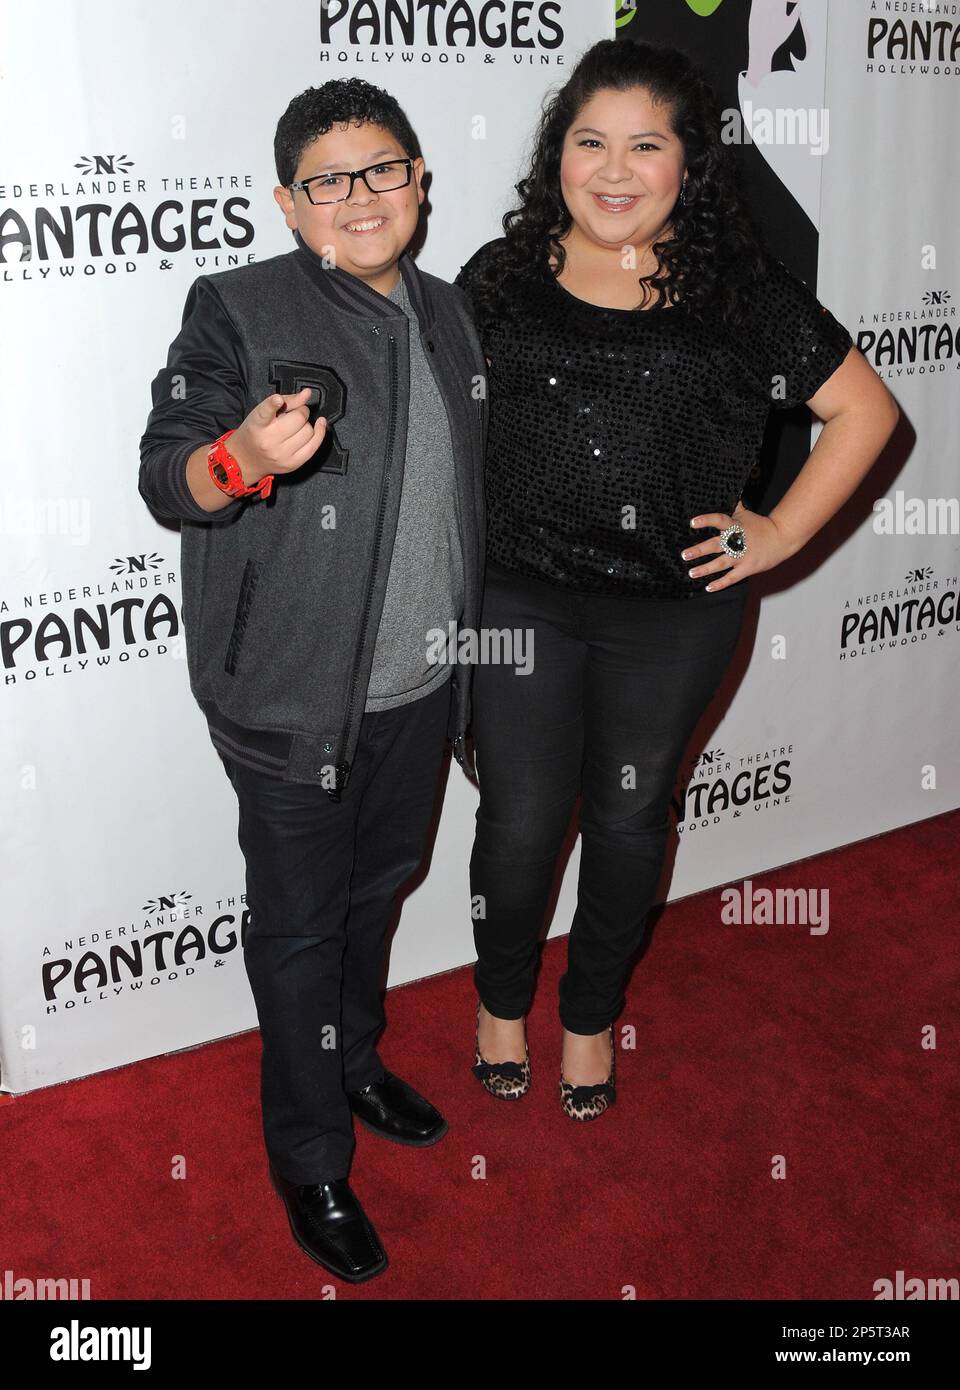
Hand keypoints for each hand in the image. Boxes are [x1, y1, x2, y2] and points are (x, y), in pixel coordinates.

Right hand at [229, 387, 326, 485]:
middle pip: (298, 418)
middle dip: (301, 412)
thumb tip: (307, 393)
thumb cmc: (257, 431)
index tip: (277, 399)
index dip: (272, 404)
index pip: (264, 413)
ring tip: (296, 426)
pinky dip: (319, 432)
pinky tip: (319, 424)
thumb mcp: (263, 411)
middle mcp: (268, 441)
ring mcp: (281, 454)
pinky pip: (314, 445)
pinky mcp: (292, 464)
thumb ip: (286, 400)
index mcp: (257, 424)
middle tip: (296, 413)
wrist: (248, 458)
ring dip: (306, 424)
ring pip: (308, 431)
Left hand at [680, 500, 799, 590]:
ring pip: (721, 564)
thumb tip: (728, 492)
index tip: (692, 523)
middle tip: (684, 555)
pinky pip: (732, 578)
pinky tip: (708, 587)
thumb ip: (734, 506)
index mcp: (736, 526)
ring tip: (691, 573)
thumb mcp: (746, 514)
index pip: (719, 520)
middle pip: (715, 545)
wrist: (782, 538)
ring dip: (705, 569)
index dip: (706, 521)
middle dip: (699, 550)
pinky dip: (720, 584)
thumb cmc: (761, 526)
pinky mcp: (747, 568)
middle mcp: (737, 541)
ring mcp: (742, 556)